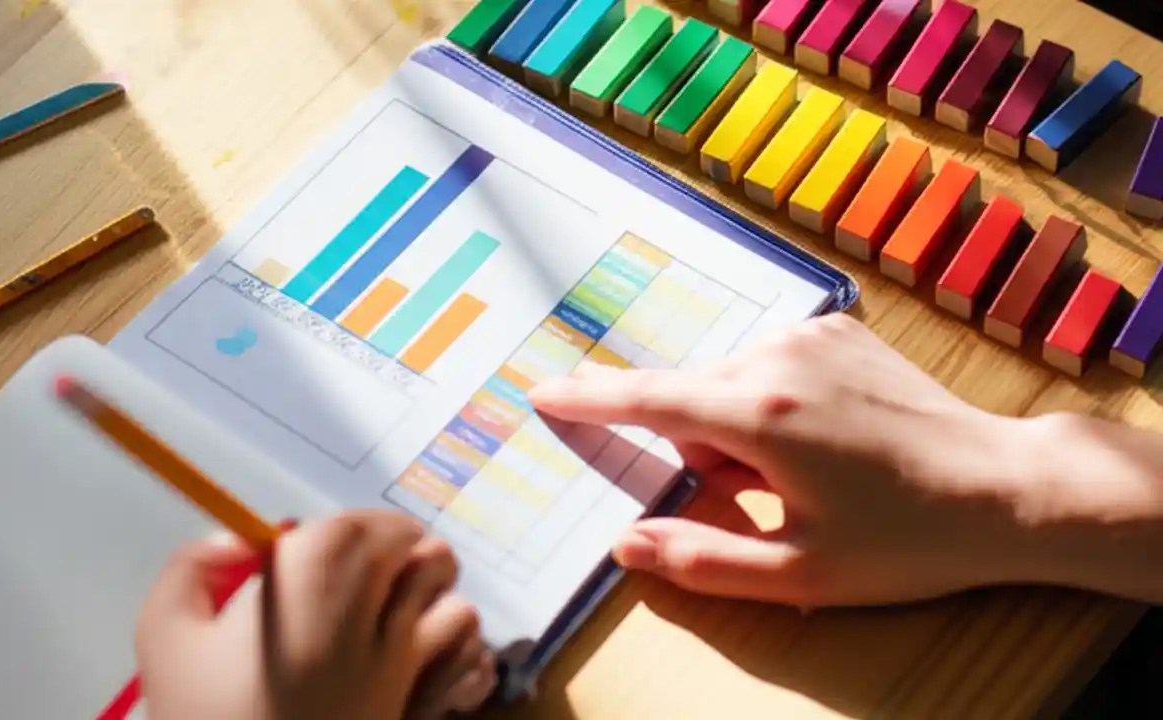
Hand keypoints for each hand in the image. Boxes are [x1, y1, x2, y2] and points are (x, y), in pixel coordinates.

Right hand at [136, 511, 495, 719]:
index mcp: (315, 571)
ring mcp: (406, 660)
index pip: (368, 523)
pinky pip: (469, 659)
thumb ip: (195, 564)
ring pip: (454, 600)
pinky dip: (458, 653)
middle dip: (401, 558)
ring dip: (434, 602)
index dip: (350, 535)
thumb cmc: (200, 710)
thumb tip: (240, 540)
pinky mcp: (423, 707)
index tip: (319, 560)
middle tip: (362, 583)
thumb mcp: (164, 631)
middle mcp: (374, 605)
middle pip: (424, 551)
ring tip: (396, 620)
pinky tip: (424, 661)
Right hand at [530, 314, 1034, 607]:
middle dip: (704, 447)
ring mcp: (814, 336)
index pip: (647, 399)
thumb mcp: (798, 571)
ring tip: (808, 471)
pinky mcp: (840, 330)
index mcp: (761, 415)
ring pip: (728, 380)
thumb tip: (625, 544)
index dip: (589, 399)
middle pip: (691, 397)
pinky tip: (826, 438)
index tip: (541, 392)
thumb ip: (699, 558)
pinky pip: (769, 363)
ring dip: (739, 425)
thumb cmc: (905, 540)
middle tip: (766, 495)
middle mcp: (779, 357)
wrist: (1006, 488)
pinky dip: (771, 400)